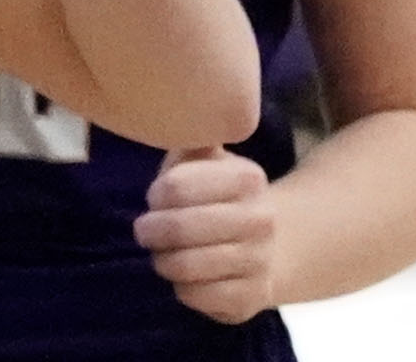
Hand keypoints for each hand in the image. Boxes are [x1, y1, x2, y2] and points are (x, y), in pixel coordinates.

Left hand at [136, 146, 277, 323]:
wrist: (271, 246)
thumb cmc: (221, 197)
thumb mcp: (210, 163)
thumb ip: (191, 144)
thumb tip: (170, 119)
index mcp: (248, 178)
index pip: (178, 185)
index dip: (157, 194)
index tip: (154, 197)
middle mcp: (260, 219)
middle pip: (180, 228)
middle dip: (152, 230)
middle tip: (144, 230)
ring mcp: (258, 261)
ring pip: (185, 265)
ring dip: (163, 260)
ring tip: (162, 253)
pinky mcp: (250, 298)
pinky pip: (195, 295)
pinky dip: (180, 286)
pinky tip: (184, 276)